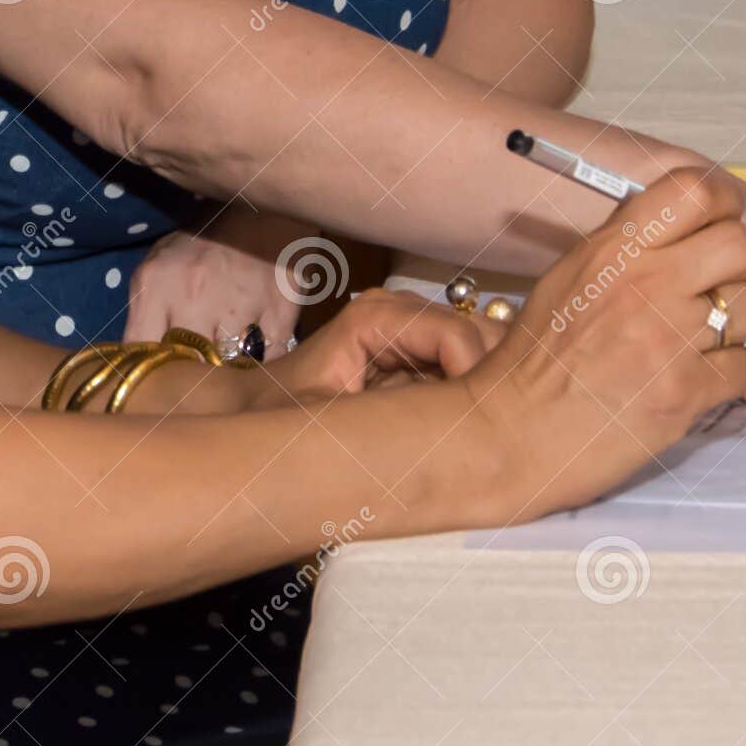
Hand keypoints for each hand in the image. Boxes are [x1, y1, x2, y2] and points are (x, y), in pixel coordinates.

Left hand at [124, 221, 303, 358]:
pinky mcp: (282, 307)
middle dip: (194, 374)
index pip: (138, 352)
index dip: (147, 374)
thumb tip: (142, 364)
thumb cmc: (202, 242)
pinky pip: (273, 356)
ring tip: (234, 363)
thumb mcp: (159, 267)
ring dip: (233, 368)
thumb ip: (148, 312)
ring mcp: (241, 304)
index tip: (158, 382)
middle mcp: (194, 298)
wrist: (258, 205)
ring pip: (232, 365)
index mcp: (155, 286)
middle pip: (188, 366)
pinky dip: (269, 361)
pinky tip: (264, 353)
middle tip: (201, 374)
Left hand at [144, 289, 506, 415]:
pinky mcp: (425, 349)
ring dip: (491, 388)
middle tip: (491, 436)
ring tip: (481, 432)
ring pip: (488, 346)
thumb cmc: (280, 423)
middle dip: (493, 385)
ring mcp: (417, 326)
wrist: (252, 417)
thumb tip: (461, 433)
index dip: (476, 382)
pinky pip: (475, 363)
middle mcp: (403, 310)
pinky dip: (481, 393)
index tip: (474, 434)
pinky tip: (470, 426)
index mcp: (378, 317)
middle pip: (482, 336)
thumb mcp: (331, 426)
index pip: (458, 337)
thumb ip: (395, 419)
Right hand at [465, 169, 745, 521]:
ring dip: (735, 326)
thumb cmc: (540, 362)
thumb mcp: (570, 278)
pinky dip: (727, 377)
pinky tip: (692, 381)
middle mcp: (646, 283)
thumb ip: (628, 247)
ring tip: (698, 344)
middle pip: (740, 245)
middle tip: (715, 293)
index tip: (720, 226)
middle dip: (737, 269)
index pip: (697, 191)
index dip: (724, 207)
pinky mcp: (686, 390)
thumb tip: (683, 225)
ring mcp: (669, 338)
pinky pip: (744, 367)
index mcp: (614, 249)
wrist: (514, 436)